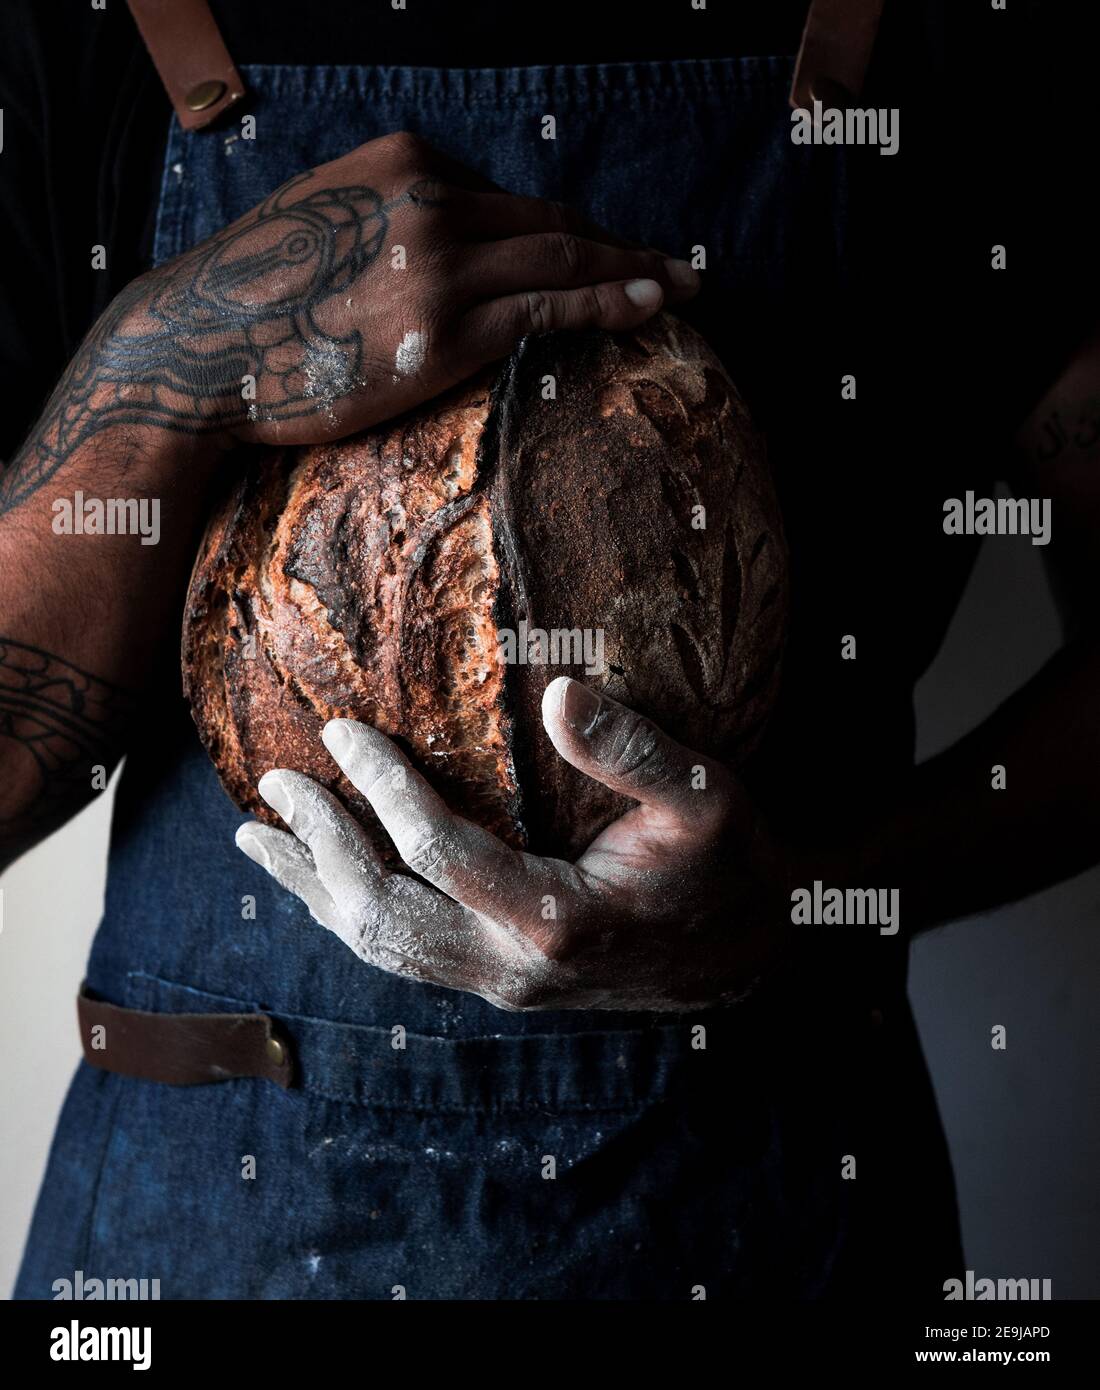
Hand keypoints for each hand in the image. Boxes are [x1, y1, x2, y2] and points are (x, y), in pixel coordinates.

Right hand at [41, 132, 698, 473]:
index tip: (603, 250)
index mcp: (402, 162)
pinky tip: (651, 307)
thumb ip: (391, 216)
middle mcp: (431, 201)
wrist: (199, 353)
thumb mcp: (322, 218)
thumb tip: (445, 240)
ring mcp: (443, 266)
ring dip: (635, 271)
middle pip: (552, 220)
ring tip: (686, 287)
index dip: (567, 229)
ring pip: (564, 257)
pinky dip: (610, 303)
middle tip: (679, 264)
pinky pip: (550, 310)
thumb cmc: (251, 298)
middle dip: (623, 242)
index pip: (509, 198)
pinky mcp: (448, 332)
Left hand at [235, 677, 792, 1011]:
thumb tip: (560, 690)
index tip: (340, 729)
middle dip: (322, 846)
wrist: (740, 957)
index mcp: (559, 920)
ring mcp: (498, 982)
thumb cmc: (725, 866)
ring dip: (317, 889)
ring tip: (260, 838)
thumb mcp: (705, 798)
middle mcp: (512, 965)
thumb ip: (633, 750)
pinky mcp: (495, 980)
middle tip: (276, 783)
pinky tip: (321, 881)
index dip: (381, 788)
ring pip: (381, 947)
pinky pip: (402, 955)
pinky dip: (349, 914)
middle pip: (385, 915)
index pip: (439, 853)